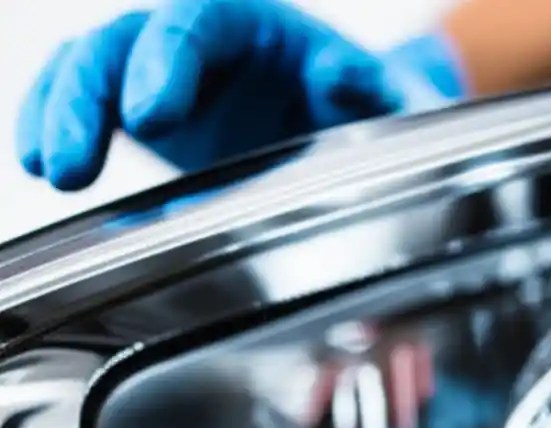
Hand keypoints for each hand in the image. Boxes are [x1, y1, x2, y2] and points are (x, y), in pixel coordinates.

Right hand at [16, 0, 461, 189]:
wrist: (368, 126)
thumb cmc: (382, 109)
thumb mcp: (396, 102)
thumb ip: (373, 90)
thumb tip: (343, 76)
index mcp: (260, 21)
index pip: (197, 21)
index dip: (166, 62)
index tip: (151, 117)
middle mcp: (204, 37)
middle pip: (125, 41)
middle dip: (88, 97)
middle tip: (72, 165)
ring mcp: (171, 72)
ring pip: (93, 69)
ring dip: (60, 115)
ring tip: (50, 171)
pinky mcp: (153, 111)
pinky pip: (91, 105)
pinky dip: (59, 126)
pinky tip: (42, 165)